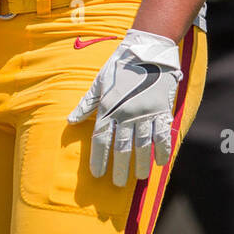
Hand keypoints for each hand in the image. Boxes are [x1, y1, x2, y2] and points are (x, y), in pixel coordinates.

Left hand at [67, 29, 181, 186]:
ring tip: (138, 178)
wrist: (147, 49)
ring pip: (142, 145)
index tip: (97, 174)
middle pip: (121, 147)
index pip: (101, 139)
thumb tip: (70, 121)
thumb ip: (86, 104)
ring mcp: (144, 112)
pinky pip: (162, 135)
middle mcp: (125, 113)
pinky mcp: (161, 109)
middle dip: (119, 168)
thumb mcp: (99, 82)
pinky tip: (159, 162)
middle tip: (118, 183)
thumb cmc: (120, 65)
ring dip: (140, 163)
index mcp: (108, 107)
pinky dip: (162, 150)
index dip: (98, 158)